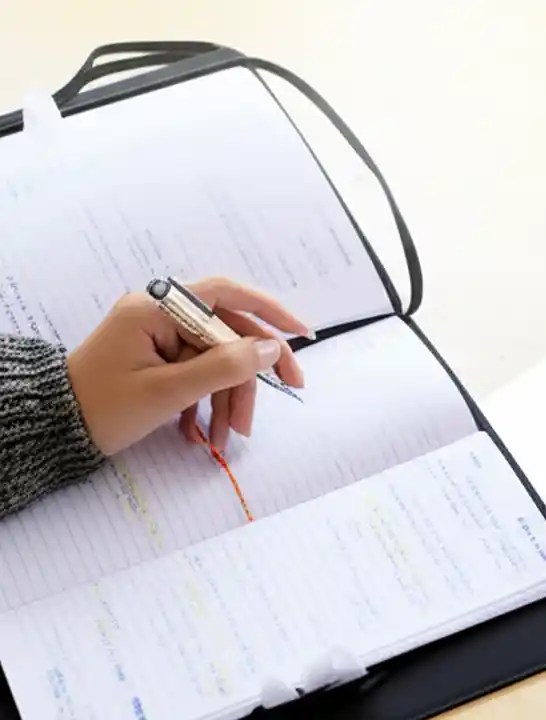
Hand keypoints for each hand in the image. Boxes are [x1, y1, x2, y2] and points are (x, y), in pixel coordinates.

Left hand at [67, 277, 308, 454]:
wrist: (51, 430)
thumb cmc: (102, 407)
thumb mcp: (169, 391)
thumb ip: (224, 366)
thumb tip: (270, 348)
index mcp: (157, 308)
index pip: (227, 296)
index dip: (271, 312)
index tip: (303, 333)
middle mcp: (160, 313)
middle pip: (226, 333)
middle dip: (250, 373)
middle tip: (290, 392)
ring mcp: (157, 336)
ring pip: (214, 359)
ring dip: (228, 398)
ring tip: (228, 438)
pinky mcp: (154, 358)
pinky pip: (194, 372)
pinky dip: (204, 402)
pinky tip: (202, 433)